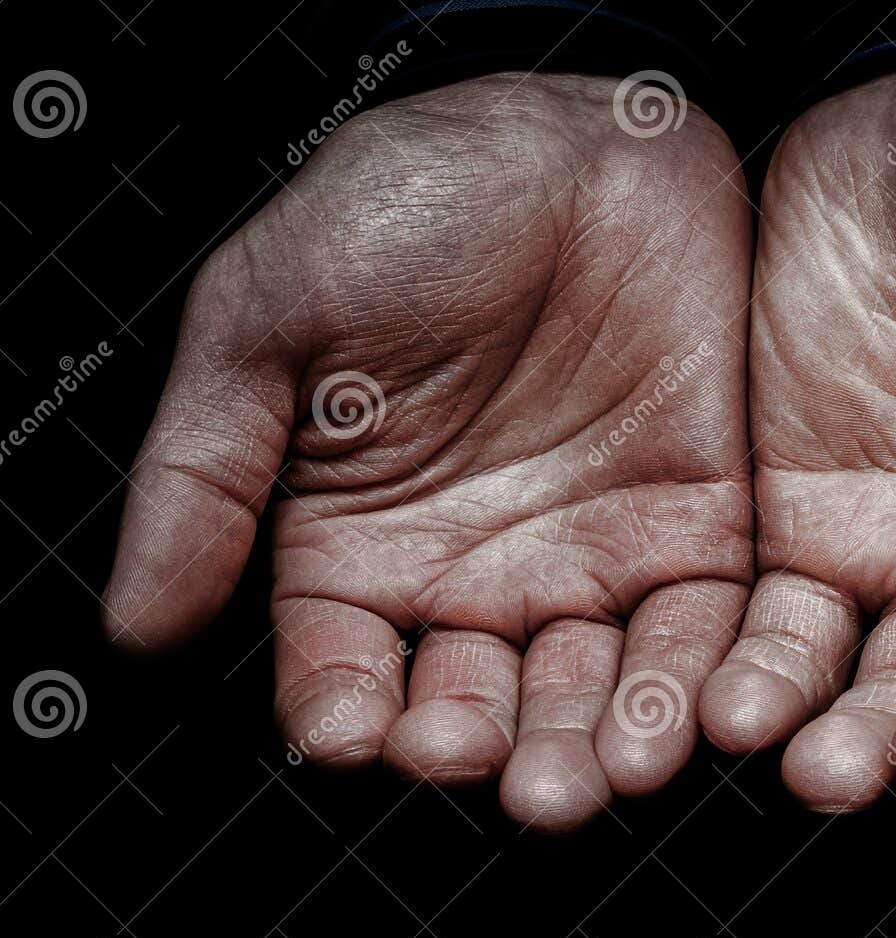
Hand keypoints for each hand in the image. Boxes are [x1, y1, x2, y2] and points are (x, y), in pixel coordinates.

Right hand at [103, 74, 752, 829]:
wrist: (579, 139)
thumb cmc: (409, 208)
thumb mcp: (269, 321)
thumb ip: (205, 475)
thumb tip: (134, 623)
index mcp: (360, 545)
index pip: (344, 673)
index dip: (346, 716)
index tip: (357, 736)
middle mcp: (476, 574)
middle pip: (476, 708)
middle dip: (486, 753)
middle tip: (496, 773)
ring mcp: (589, 561)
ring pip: (589, 693)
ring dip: (590, 746)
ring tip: (588, 778)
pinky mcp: (696, 532)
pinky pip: (698, 633)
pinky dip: (692, 686)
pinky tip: (681, 726)